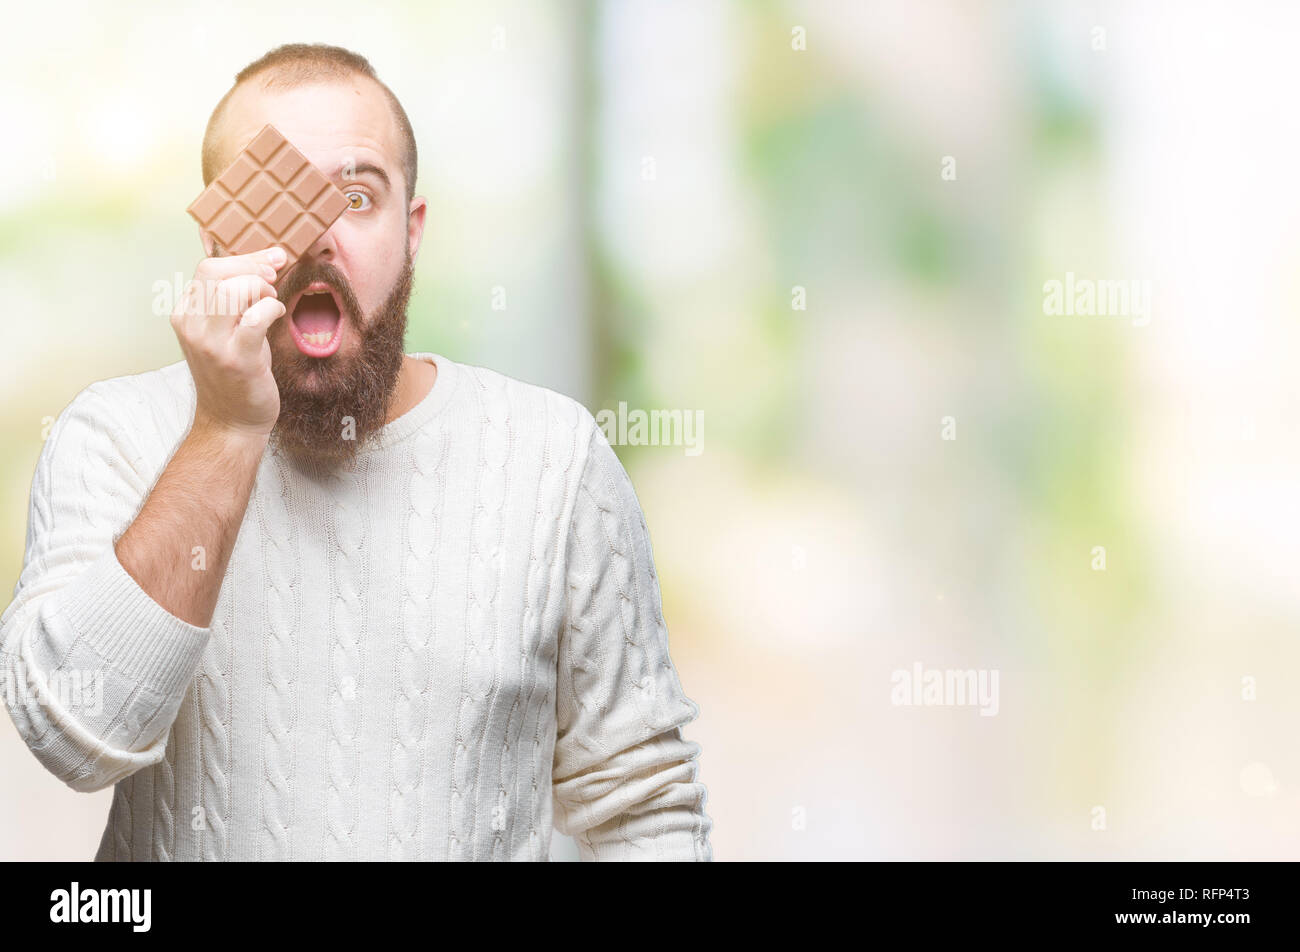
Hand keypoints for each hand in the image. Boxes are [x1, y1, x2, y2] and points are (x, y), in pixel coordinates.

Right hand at [171, 246, 287, 437]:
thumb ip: (232, 297)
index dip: (245, 258)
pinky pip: (256, 317)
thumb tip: (267, 260)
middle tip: (273, 279)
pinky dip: (272, 308)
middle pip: (216, 272)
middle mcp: (191, 325)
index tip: (271, 258)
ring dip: (261, 289)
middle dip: (253, 268)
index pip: (208, 268)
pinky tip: (276, 315)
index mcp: (184, 313)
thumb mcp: (224, 328)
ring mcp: (211, 343)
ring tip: (270, 302)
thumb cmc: (234, 370)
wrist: (231, 420)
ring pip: (233, 291)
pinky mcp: (236, 358)